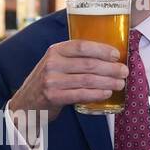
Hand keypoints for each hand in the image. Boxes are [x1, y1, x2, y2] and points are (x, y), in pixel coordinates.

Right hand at [6, 39, 127, 123]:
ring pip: (87, 80)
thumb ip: (74, 58)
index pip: (81, 46)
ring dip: (107, 82)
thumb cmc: (47, 81)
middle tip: (124, 71)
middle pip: (88, 64)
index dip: (101, 49)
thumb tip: (107, 56)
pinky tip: (107, 93)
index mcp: (55, 50)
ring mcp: (51, 80)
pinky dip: (96, 94)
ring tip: (120, 83)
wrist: (26, 103)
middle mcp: (52, 63)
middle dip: (110, 68)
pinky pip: (80, 94)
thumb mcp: (56, 63)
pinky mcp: (53, 96)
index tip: (117, 54)